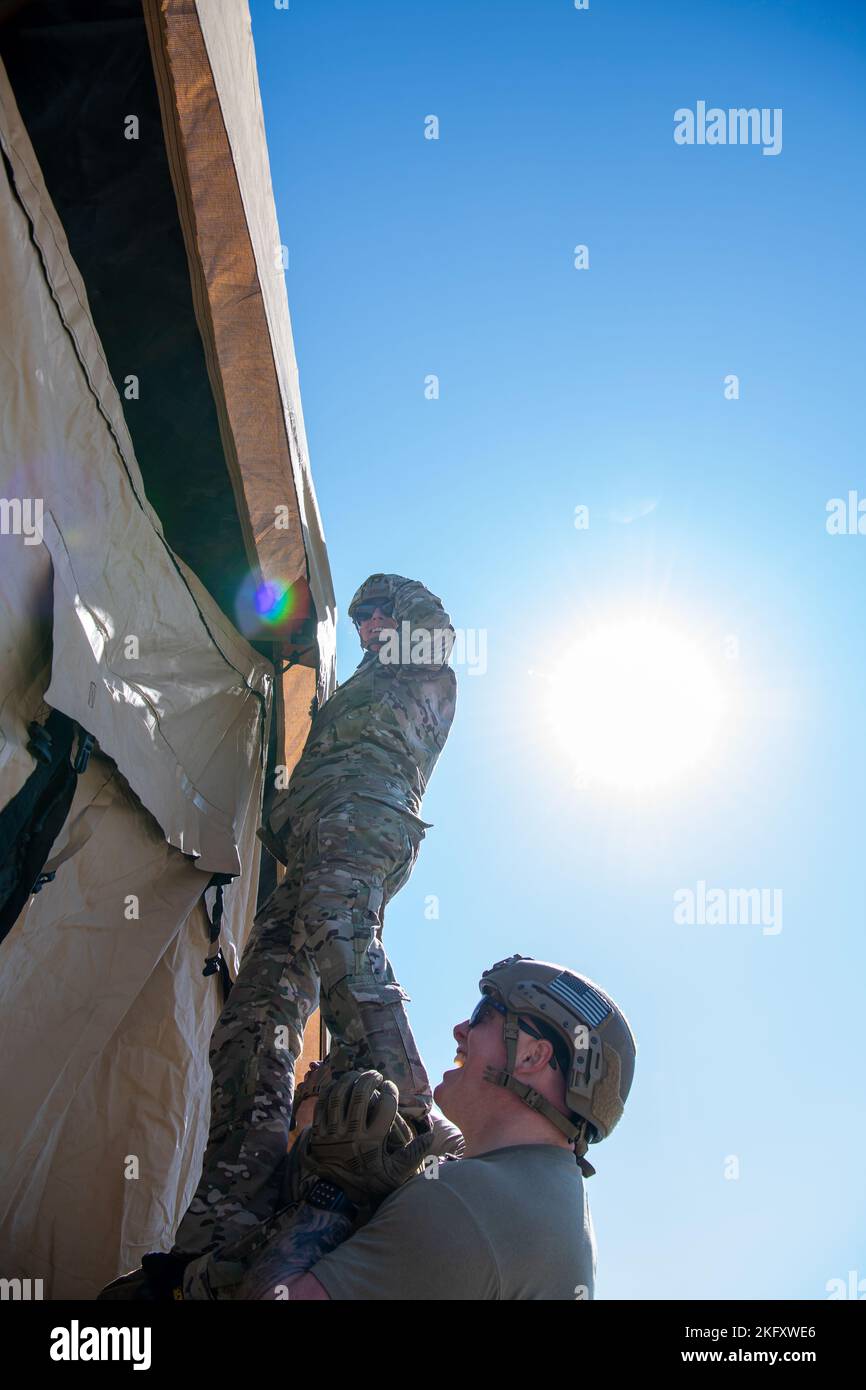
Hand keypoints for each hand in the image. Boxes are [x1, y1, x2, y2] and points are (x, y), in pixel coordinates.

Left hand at [297, 1070, 435, 1205]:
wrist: (336, 1196)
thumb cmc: (369, 1182)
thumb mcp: (394, 1174)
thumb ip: (413, 1155)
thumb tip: (430, 1136)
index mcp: (371, 1141)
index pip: (385, 1106)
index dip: (390, 1091)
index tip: (391, 1086)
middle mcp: (351, 1134)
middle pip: (360, 1094)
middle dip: (369, 1078)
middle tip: (376, 1075)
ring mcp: (332, 1132)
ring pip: (339, 1095)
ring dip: (349, 1080)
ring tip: (358, 1075)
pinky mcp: (318, 1132)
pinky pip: (323, 1103)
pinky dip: (331, 1090)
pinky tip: (340, 1085)